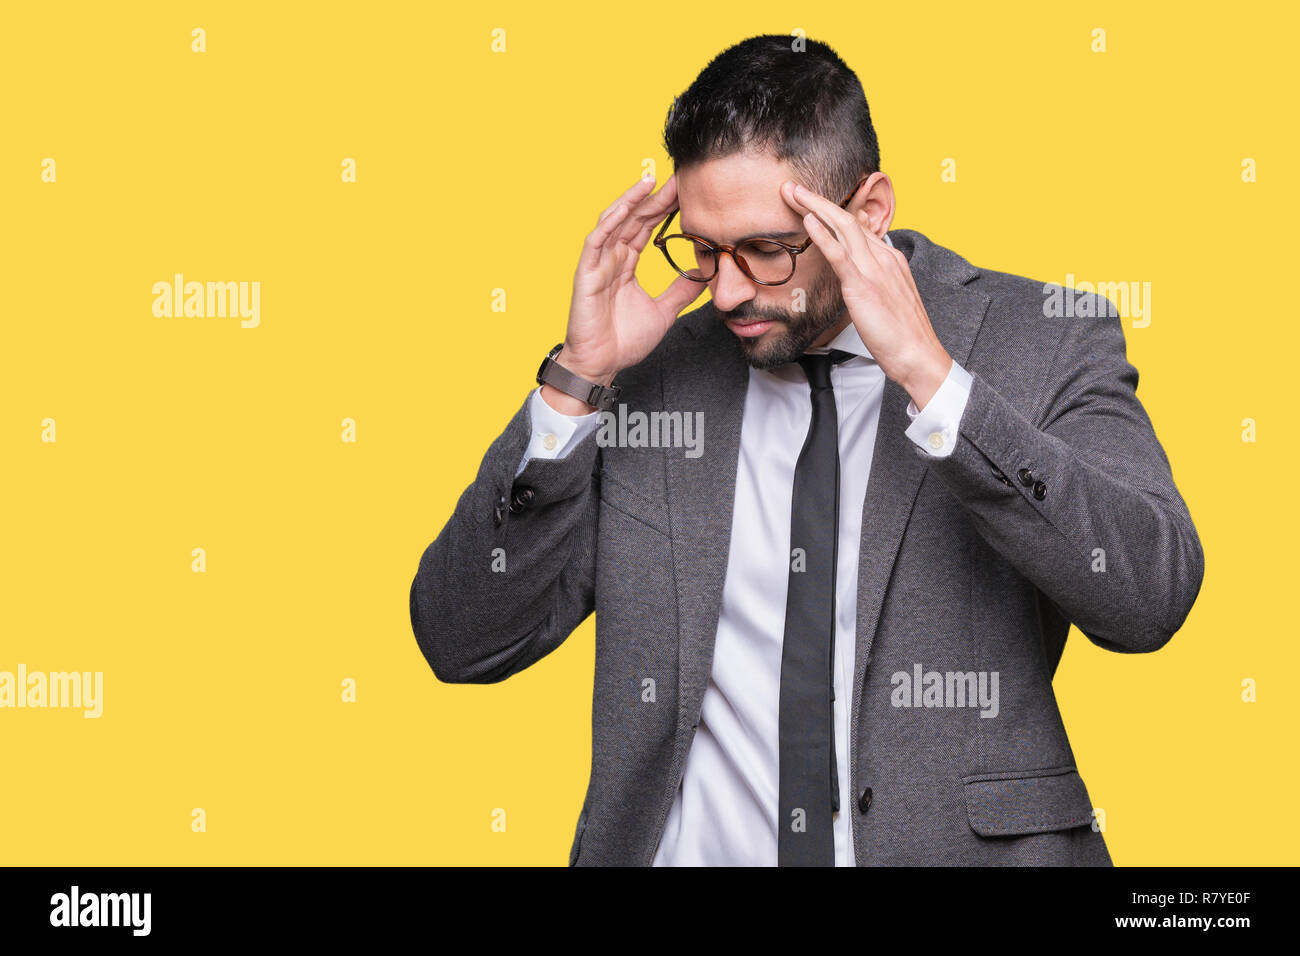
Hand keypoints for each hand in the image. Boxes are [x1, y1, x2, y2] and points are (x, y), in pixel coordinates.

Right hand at [558, 174, 705, 395]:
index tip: (686, 191)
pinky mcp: (585, 274)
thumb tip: (705, 276)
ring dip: (632, 199)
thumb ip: (682, 291)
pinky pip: (597, 240)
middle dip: (655, 197)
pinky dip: (611, 221)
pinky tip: (627, 204)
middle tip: (678, 177)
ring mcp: (597, 264)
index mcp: (626, 264)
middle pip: (634, 218)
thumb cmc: (624, 341)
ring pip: (614, 222)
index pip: (646, 227)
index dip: (665, 208)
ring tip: (652, 179)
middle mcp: (610, 258)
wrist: (602, 365)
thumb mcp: (664, 312)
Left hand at [779, 179, 951, 408]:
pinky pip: (840, 254)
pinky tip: (808, 221)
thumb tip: (856, 271)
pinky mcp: (863, 286)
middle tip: (793, 187)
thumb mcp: (888, 298)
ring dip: (815, 207)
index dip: (833, 211)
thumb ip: (874, 279)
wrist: (917, 354)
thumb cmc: (902, 333)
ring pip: (843, 227)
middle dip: (818, 200)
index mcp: (890, 259)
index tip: (813, 201)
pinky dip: (823, 234)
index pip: (859, 226)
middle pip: (848, 219)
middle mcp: (883, 257)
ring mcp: (874, 269)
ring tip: (793, 193)